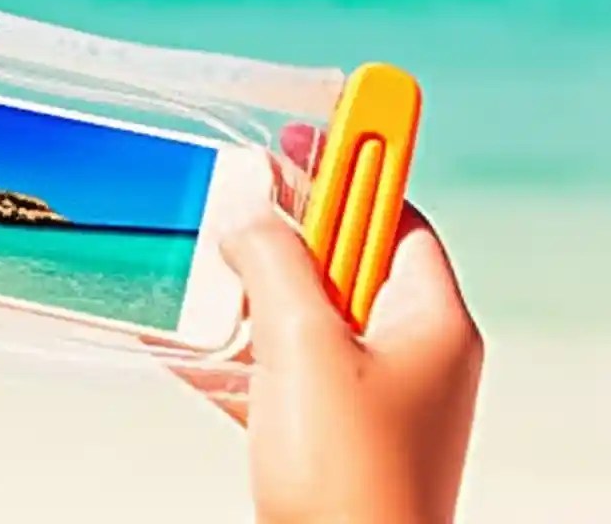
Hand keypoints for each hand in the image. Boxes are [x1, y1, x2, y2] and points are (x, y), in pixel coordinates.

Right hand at [198, 138, 482, 523]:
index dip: (355, 168)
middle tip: (234, 203)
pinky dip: (235, 355)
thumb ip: (277, 264)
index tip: (310, 129)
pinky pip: (279, 374)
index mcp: (430, 321)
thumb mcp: (306, 348)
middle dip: (284, 236)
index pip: (397, 215)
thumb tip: (251, 212)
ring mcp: (368, 398)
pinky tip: (180, 342)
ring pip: (304, 320)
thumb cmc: (349, 481)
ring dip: (249, 298)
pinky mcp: (326, 434)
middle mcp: (408, 354)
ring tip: (198, 273)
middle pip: (344, 263)